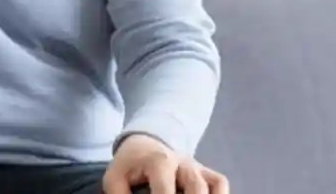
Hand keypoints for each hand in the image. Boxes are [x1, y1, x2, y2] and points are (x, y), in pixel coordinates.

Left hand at [103, 135, 229, 193]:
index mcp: (158, 162)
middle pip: (196, 188)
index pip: (166, 190)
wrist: (144, 145)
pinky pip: (220, 184)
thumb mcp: (115, 179)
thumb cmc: (129, 165)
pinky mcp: (206, 172)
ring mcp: (197, 167)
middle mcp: (183, 162)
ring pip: (212, 186)